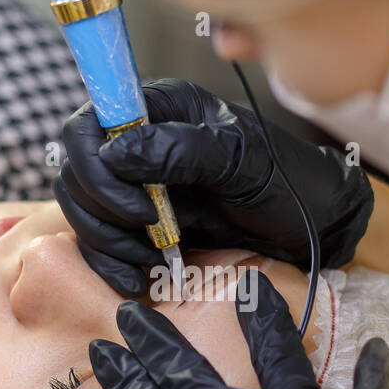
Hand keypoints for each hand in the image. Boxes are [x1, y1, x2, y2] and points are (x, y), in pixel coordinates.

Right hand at [55, 78, 374, 296]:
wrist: (311, 227)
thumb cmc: (287, 182)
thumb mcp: (242, 161)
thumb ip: (181, 150)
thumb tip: (115, 150)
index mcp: (159, 109)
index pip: (88, 123)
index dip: (95, 164)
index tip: (140, 201)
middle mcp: (138, 142)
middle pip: (76, 172)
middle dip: (106, 210)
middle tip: (151, 229)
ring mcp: (135, 185)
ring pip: (82, 211)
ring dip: (108, 241)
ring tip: (152, 258)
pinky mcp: (139, 225)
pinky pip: (99, 243)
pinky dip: (110, 264)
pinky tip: (139, 280)